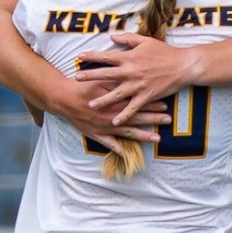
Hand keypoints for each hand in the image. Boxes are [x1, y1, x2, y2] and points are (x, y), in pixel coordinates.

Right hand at [41, 71, 166, 150]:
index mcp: (115, 101)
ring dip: (144, 136)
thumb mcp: (101, 80)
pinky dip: (120, 150)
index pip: (137, 103)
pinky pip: (111, 144)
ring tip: (157, 139)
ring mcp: (106, 127)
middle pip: (137, 118)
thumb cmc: (82, 87)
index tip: (164, 105)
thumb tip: (132, 76)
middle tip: (168, 120)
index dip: (151, 104)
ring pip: (129, 133)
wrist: (63, 98)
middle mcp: (113, 116)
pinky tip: (129, 156)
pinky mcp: (97, 134)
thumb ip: (117, 81)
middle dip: (154, 119)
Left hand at [71, 32, 200, 123]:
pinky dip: (123, 115)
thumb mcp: (146, 41)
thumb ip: (127, 39)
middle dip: (90, 77)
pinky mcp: (147, 96)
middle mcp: (131, 72)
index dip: (92, 56)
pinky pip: (132, 108)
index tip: (79, 57)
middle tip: (76, 79)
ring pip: (116, 94)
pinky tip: (114, 122)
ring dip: (103, 100)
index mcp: (130, 57)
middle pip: (106, 75)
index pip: (106, 56)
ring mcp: (138, 85)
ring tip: (90, 105)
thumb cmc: (164, 52)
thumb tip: (112, 37)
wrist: (183, 66)